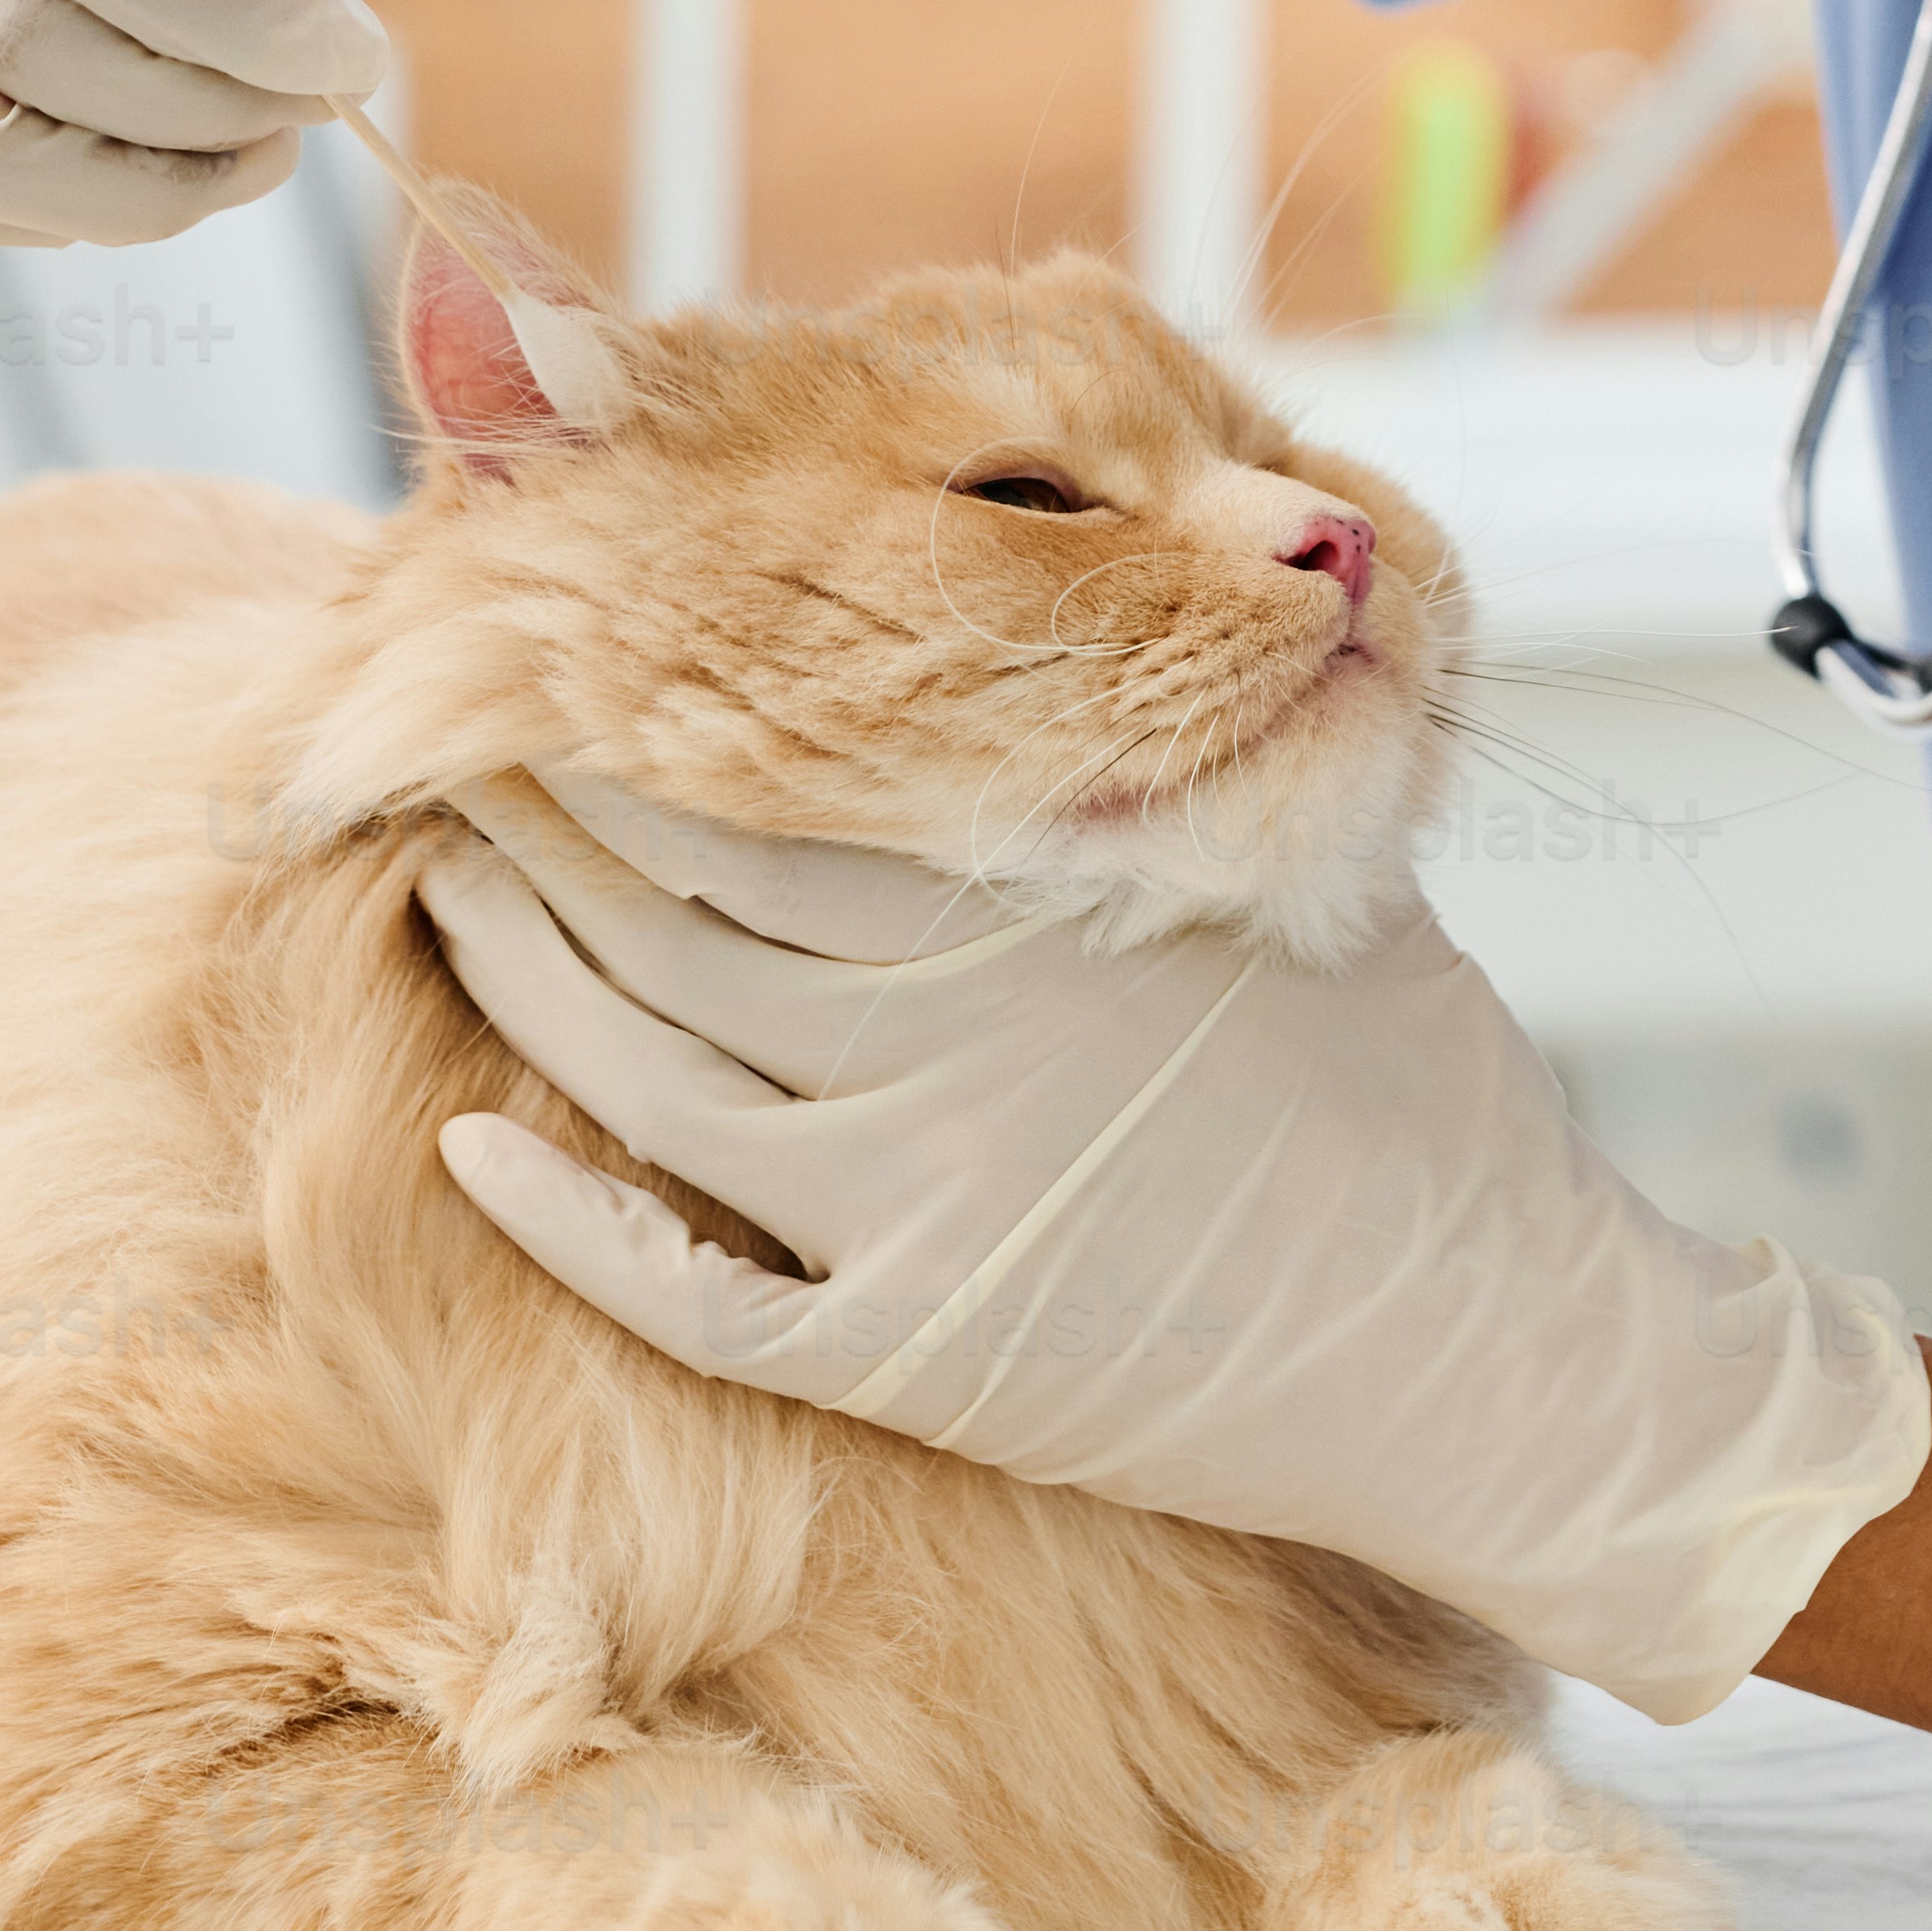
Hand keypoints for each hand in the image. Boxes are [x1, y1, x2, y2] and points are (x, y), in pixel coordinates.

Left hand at [414, 769, 1931, 1725]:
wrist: (1490, 1349)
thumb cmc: (1423, 1085)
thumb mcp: (1311, 866)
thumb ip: (1196, 753)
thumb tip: (1200, 578)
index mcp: (1034, 903)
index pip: (775, 775)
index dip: (648, 701)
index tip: (567, 626)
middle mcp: (939, 1042)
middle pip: (668, 906)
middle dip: (541, 808)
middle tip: (443, 724)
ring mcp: (908, 1208)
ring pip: (642, 1072)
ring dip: (522, 968)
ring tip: (441, 876)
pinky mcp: (906, 1352)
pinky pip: (680, 1291)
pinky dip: (561, 1215)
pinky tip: (470, 1142)